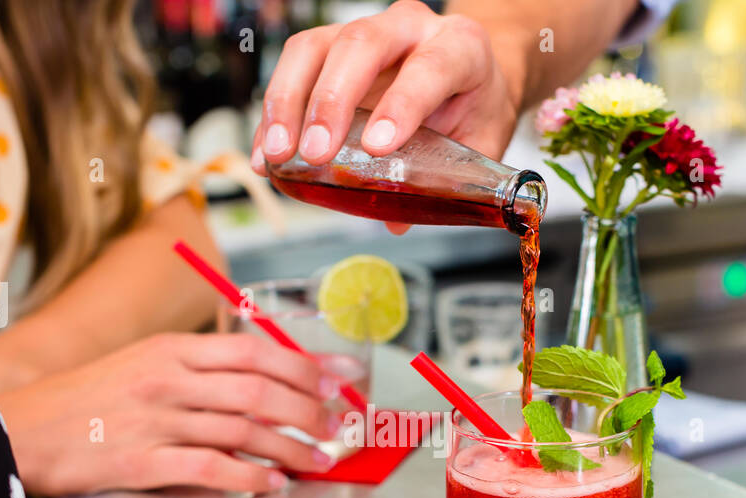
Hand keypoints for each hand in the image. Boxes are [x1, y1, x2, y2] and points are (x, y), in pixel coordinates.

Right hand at [0, 332, 340, 496]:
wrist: (18, 428)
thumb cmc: (86, 401)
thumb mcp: (141, 365)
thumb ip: (196, 370)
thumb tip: (259, 379)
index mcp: (172, 350)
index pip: (255, 352)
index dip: (305, 367)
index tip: (339, 379)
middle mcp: (168, 379)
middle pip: (260, 390)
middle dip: (308, 410)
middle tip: (336, 429)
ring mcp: (155, 420)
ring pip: (243, 430)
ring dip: (290, 447)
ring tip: (318, 460)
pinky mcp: (140, 462)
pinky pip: (211, 468)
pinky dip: (250, 476)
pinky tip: (273, 484)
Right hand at [252, 1, 522, 228]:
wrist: (466, 75)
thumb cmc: (472, 105)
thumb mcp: (479, 141)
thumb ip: (449, 179)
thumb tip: (396, 221)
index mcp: (459, 47)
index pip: (430, 66)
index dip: (402, 104)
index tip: (376, 147)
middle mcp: (409, 28)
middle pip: (361, 44)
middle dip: (331, 101)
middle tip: (316, 154)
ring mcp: (365, 32)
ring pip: (315, 47)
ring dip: (289, 101)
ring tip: (279, 154)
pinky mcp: (330, 47)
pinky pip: (294, 68)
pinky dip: (275, 114)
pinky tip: (267, 155)